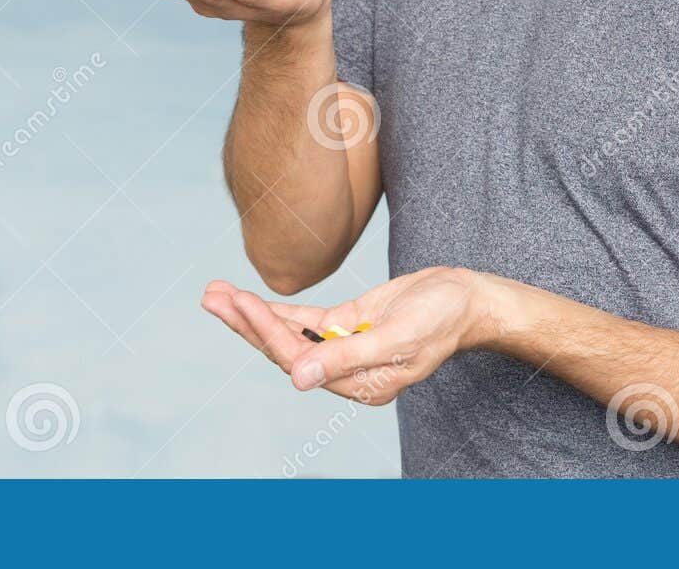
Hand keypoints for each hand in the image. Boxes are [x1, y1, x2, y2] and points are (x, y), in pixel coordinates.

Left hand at [199, 267, 500, 402]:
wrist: (467, 298)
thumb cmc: (442, 318)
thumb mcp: (398, 336)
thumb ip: (347, 358)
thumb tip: (298, 379)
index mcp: (359, 385)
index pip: (299, 359)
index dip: (268, 332)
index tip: (241, 303)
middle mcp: (345, 372)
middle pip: (283, 349)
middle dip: (245, 323)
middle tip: (211, 297)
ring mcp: (344, 348)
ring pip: (289, 333)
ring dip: (253, 314)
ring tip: (217, 294)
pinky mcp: (348, 325)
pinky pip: (305, 320)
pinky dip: (278, 309)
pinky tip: (248, 300)